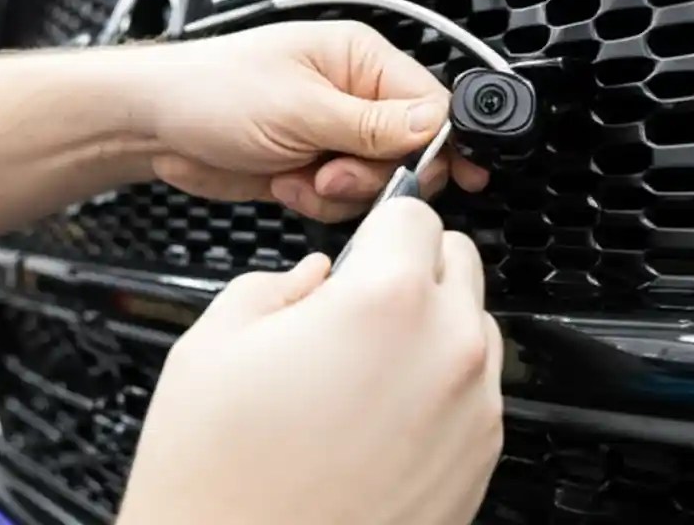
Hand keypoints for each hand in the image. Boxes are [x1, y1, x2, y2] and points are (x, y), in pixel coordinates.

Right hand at [117, 199, 503, 524]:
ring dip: (430, 329)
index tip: (360, 244)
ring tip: (362, 372)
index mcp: (386, 300)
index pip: (413, 212)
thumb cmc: (219, 480)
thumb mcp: (212, 344)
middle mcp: (448, 350)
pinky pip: (476, 391)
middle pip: (457, 261)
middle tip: (355, 306)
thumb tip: (314, 277)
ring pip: (472, 326)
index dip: (377, 223)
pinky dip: (439, 387)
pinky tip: (377, 418)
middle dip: (411, 268)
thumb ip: (275, 284)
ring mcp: (474, 410)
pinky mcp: (480, 461)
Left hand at [124, 20, 488, 220]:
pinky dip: (316, 202)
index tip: (429, 174)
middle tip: (332, 172)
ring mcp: (334, 134)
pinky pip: (343, 200)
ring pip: (377, 184)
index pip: (431, 105)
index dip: (437, 146)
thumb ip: (373, 123)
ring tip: (299, 174)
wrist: (153, 124)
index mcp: (360, 59)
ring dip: (339, 193)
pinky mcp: (314, 166)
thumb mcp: (300, 107)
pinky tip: (285, 183)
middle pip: (411, 152)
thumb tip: (437, 125)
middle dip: (373, 175)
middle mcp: (354, 95)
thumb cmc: (211, 90)